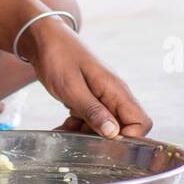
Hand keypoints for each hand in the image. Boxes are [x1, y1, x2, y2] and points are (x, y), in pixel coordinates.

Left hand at [20, 16, 153, 138]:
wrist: (42, 38)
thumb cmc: (57, 57)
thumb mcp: (71, 87)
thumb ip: (92, 110)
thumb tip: (114, 134)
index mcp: (116, 89)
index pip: (140, 122)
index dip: (128, 138)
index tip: (104, 145)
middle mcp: (113, 94)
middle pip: (123, 128)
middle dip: (103, 140)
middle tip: (80, 141)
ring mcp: (102, 96)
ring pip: (105, 127)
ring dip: (86, 135)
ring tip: (65, 133)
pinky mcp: (90, 98)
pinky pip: (91, 120)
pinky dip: (78, 127)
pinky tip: (63, 127)